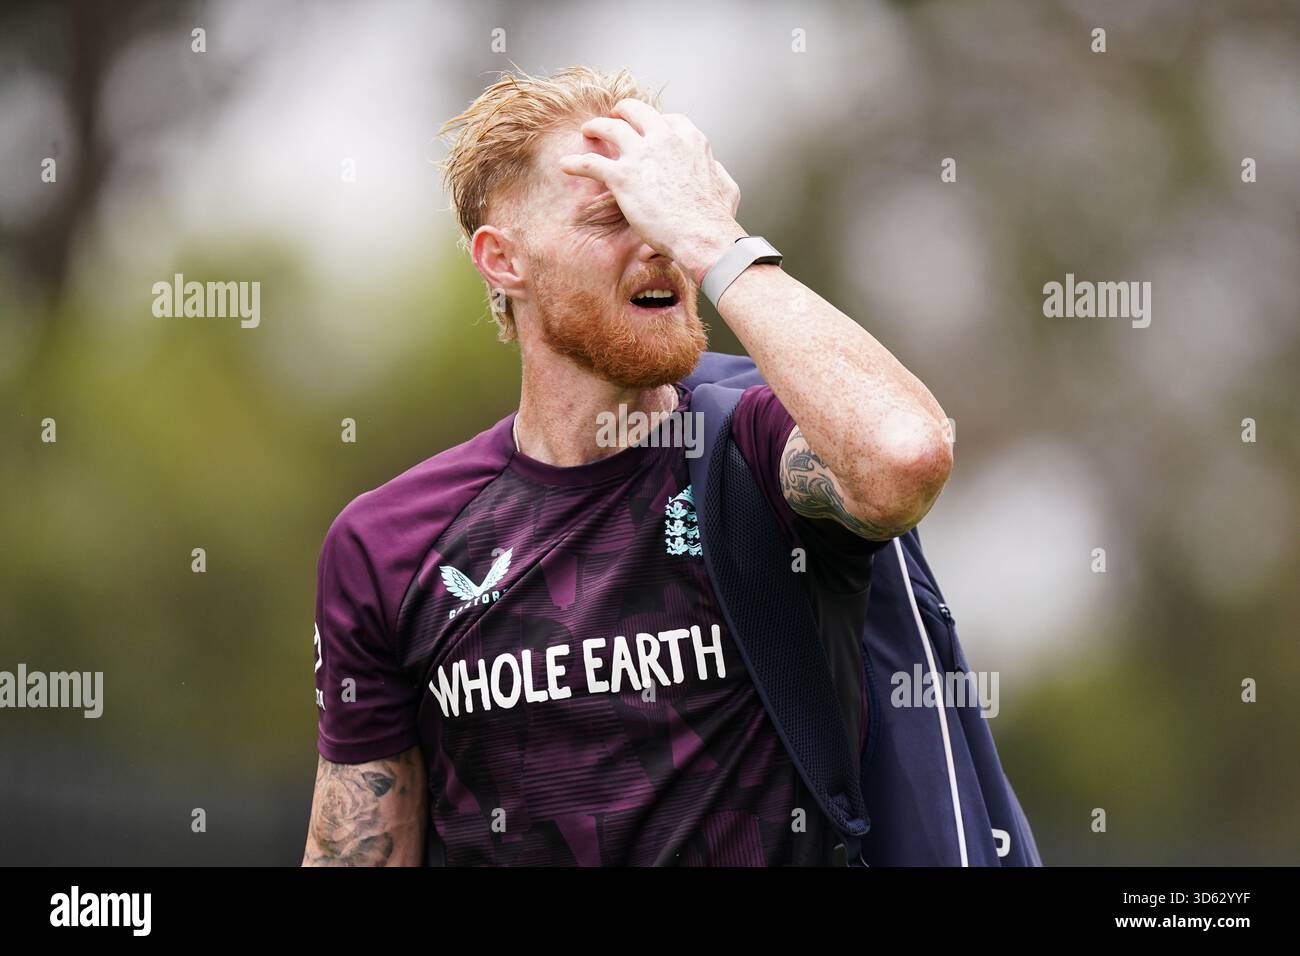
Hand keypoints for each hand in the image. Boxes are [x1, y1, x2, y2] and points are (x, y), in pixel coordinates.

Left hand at [559, 98, 744, 283]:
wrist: (703, 235)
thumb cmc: (716, 217)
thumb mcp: (726, 186)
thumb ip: (717, 171)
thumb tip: (715, 170)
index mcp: (689, 139)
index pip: (667, 120)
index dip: (655, 125)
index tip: (648, 133)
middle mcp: (664, 138)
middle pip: (636, 112)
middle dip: (622, 113)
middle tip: (614, 119)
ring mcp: (641, 154)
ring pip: (610, 128)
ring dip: (596, 127)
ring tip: (588, 131)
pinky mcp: (622, 176)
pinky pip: (590, 162)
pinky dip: (576, 162)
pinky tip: (566, 165)